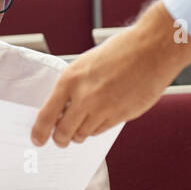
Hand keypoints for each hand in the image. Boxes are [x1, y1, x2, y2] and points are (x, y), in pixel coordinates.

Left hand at [31, 1, 190, 146]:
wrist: (151, 50)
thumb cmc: (120, 52)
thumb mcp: (86, 64)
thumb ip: (73, 87)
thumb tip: (62, 109)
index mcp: (70, 80)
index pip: (46, 115)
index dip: (40, 132)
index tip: (38, 139)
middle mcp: (84, 97)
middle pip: (63, 132)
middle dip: (60, 139)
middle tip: (60, 139)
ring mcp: (103, 109)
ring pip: (83, 134)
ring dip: (79, 134)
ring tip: (81, 127)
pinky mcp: (121, 116)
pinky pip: (101, 131)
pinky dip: (97, 129)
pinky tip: (100, 118)